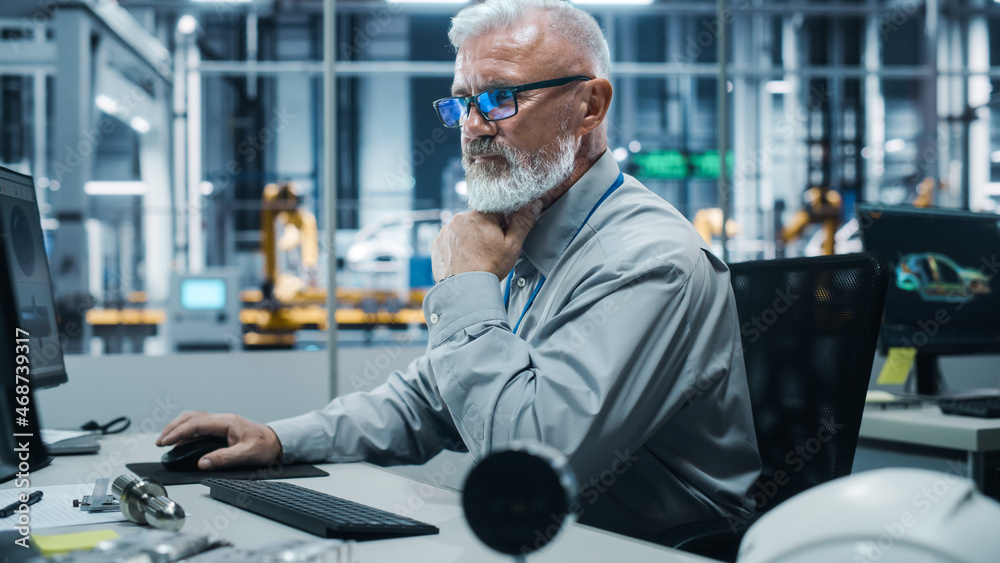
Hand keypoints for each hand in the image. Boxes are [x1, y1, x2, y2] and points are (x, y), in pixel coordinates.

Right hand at [156, 411, 281, 470]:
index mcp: (227, 422)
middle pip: (191, 417)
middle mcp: (222, 419)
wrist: (276, 442)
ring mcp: (222, 422)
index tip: (165, 441)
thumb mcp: (246, 455)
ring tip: (166, 440)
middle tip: (161, 441)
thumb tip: (202, 463)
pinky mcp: (222, 428)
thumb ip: (223, 458)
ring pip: (194, 419)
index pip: (196, 424)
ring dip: (178, 428)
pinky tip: (181, 441)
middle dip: (173, 428)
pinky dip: (187, 431)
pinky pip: (200, 425)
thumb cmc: (264, 446)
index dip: (178, 432)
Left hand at [432, 200, 542, 281]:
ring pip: (463, 229)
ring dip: (469, 237)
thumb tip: (534, 203)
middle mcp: (459, 218)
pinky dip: (456, 247)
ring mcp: (445, 231)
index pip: (495, 210)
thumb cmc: (490, 267)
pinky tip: (464, 259)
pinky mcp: (436, 243)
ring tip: (475, 256)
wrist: (464, 290)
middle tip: (489, 249)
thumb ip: (522, 222)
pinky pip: (450, 240)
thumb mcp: (512, 245)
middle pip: (477, 219)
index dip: (501, 223)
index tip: (502, 236)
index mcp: (479, 214)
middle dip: (484, 230)